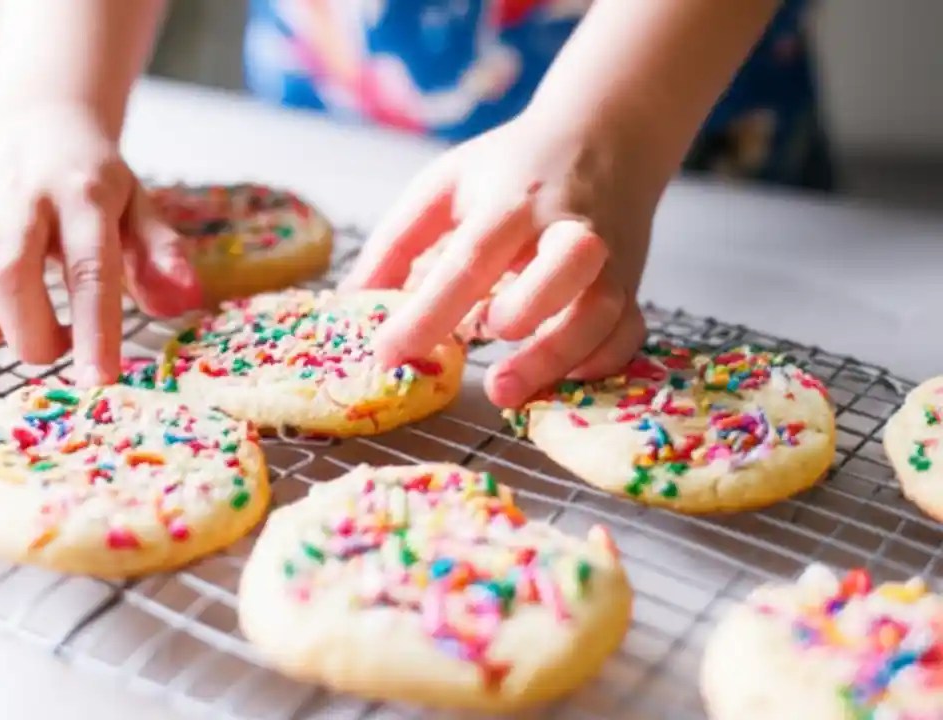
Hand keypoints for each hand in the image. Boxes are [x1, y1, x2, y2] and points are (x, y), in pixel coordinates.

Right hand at [0, 102, 200, 383]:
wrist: (47, 122)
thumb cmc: (99, 187)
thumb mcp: (143, 211)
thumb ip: (161, 256)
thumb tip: (184, 300)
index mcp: (86, 195)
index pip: (91, 268)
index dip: (93, 328)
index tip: (97, 381)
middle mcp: (25, 189)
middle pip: (10, 268)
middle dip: (26, 331)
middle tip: (46, 351)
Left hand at [342, 108, 658, 407]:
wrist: (607, 132)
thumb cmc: (511, 167)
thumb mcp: (443, 185)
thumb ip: (396, 242)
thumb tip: (351, 300)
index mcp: (511, 199)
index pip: (470, 258)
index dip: (427, 312)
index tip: (388, 353)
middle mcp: (567, 225)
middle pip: (566, 266)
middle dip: (526, 313)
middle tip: (482, 346)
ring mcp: (609, 256)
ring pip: (604, 308)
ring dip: (560, 354)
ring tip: (506, 390)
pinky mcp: (631, 282)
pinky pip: (630, 330)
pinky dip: (602, 361)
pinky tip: (561, 378)